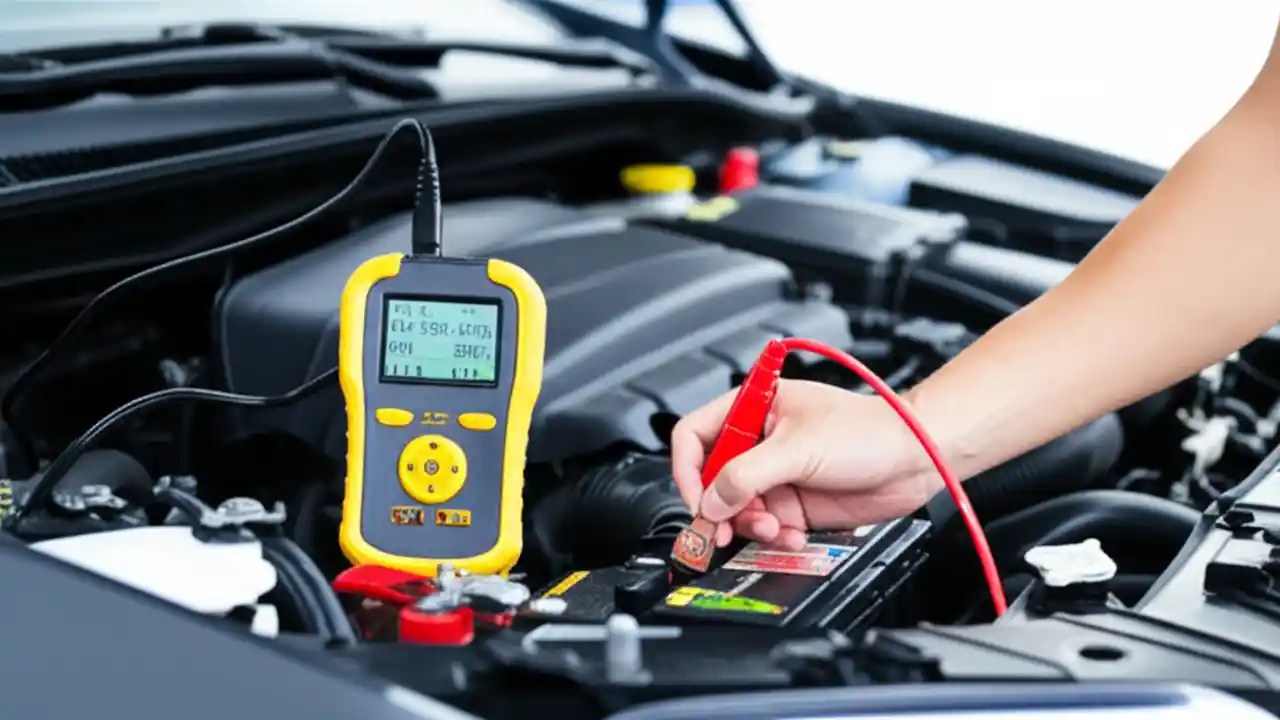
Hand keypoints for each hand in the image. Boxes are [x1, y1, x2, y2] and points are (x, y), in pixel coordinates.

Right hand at [671, 380, 940, 550]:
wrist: (914, 458)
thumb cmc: (869, 431)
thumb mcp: (798, 448)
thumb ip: (747, 475)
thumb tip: (710, 501)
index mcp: (753, 408)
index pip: (695, 435)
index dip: (687, 468)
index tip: (697, 497)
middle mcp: (759, 442)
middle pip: (711, 480)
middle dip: (717, 507)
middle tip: (720, 530)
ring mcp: (776, 475)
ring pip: (736, 509)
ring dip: (749, 525)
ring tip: (773, 527)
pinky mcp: (793, 504)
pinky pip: (765, 527)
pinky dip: (773, 537)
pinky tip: (791, 535)